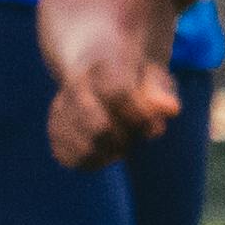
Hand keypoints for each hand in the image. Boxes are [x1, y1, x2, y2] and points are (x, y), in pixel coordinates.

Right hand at [43, 33, 174, 170]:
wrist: (92, 64)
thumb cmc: (132, 75)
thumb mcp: (152, 75)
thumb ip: (162, 91)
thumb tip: (170, 111)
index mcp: (101, 65)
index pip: (118, 94)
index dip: (139, 115)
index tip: (149, 122)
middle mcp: (74, 86)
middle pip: (99, 128)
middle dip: (125, 139)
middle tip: (134, 134)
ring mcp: (60, 108)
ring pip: (83, 148)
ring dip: (109, 153)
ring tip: (119, 143)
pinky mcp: (54, 129)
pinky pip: (69, 158)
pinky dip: (92, 160)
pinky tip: (103, 149)